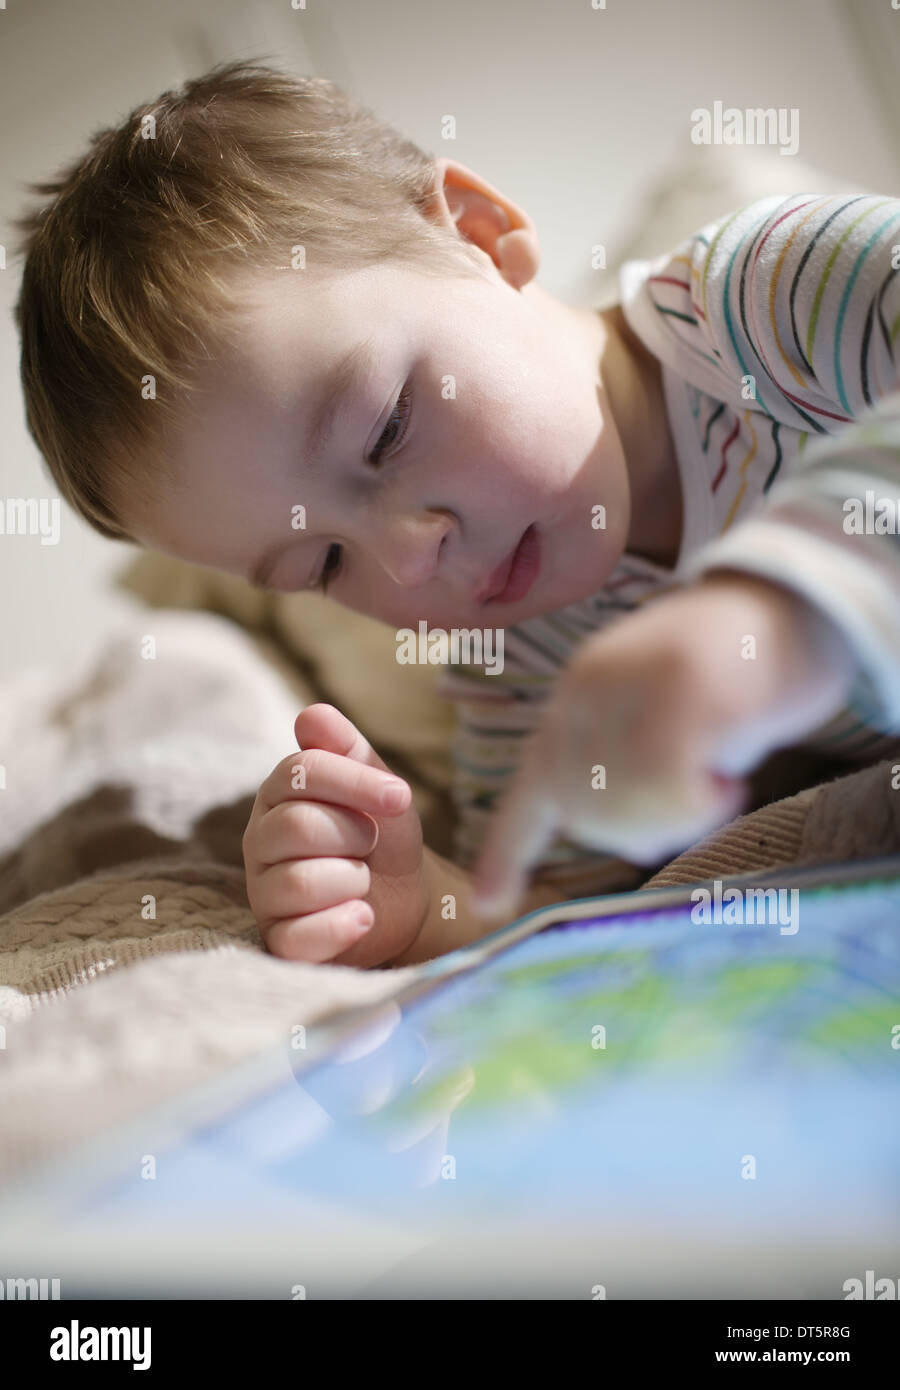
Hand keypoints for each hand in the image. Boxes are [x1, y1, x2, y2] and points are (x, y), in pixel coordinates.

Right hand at [243, 703, 430, 966]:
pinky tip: (363, 916)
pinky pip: (298, 936)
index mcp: (278, 794)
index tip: (399, 796)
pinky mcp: (279, 940)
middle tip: (370, 843)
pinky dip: (341, 925)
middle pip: (297, 827)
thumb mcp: (377, 789)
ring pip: (298, 882)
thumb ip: (348, 752)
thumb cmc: (382, 836)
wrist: (403, 900)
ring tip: (363, 882)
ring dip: (352, 881)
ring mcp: (264, 893)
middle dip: (354, 834)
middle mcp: (260, 841)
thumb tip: (313, 714)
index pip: (299, 772)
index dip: (354, 782)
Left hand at [470, 573, 854, 918]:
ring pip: (627, 811)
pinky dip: (707, 802)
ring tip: (720, 771)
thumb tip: (635, 841)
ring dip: (681, 816)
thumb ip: (631, 769)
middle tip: (702, 792)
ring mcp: (631, 689)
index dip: (507, 854)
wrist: (786, 598)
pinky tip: (732, 773)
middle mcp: (587, 693)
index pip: (530, 791)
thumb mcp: (661, 718)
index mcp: (575, 703)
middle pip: (589, 818)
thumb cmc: (733, 671)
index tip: (489, 905)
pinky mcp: (682, 689)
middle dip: (643, 830)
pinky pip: (673, 789)